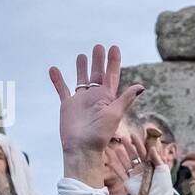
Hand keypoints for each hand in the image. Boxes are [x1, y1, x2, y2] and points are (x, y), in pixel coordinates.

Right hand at [48, 44, 144, 185]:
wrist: (82, 148)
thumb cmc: (100, 134)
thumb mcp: (115, 114)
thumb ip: (126, 99)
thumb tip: (141, 86)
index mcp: (107, 97)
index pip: (112, 75)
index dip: (113, 62)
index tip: (114, 47)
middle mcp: (94, 97)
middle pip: (97, 75)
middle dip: (98, 61)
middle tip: (98, 46)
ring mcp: (81, 100)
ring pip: (81, 79)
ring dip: (81, 68)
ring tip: (81, 55)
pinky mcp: (68, 105)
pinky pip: (62, 89)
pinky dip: (58, 80)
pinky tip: (53, 69)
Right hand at [105, 131, 157, 194]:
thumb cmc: (164, 185)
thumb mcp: (163, 170)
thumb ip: (157, 158)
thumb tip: (152, 147)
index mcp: (150, 165)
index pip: (143, 151)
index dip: (138, 143)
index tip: (133, 135)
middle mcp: (141, 169)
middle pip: (133, 156)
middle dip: (128, 147)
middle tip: (123, 138)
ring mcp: (134, 176)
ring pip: (126, 163)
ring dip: (121, 156)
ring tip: (116, 147)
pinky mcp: (129, 183)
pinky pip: (121, 174)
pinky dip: (116, 168)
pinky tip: (111, 161)